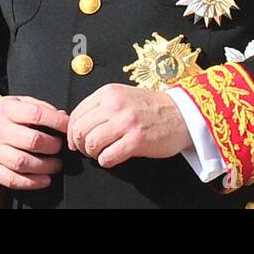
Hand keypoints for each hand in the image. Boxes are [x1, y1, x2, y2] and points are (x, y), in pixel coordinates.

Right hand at [0, 96, 69, 189]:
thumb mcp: (16, 102)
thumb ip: (39, 107)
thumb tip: (62, 117)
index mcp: (7, 110)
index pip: (35, 114)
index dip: (56, 121)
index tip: (67, 126)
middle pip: (32, 141)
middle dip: (52, 145)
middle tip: (60, 147)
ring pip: (22, 162)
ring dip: (45, 166)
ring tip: (55, 164)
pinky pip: (12, 180)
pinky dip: (31, 183)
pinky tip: (44, 179)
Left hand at [67, 85, 192, 168]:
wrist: (181, 114)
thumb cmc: (151, 107)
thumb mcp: (122, 96)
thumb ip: (101, 107)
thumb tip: (77, 125)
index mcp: (109, 93)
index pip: (77, 113)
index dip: (72, 131)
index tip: (75, 140)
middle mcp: (115, 105)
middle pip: (80, 130)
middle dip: (79, 144)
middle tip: (87, 150)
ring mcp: (126, 123)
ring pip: (91, 143)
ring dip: (92, 154)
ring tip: (100, 153)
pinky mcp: (136, 141)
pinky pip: (107, 157)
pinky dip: (105, 161)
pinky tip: (112, 158)